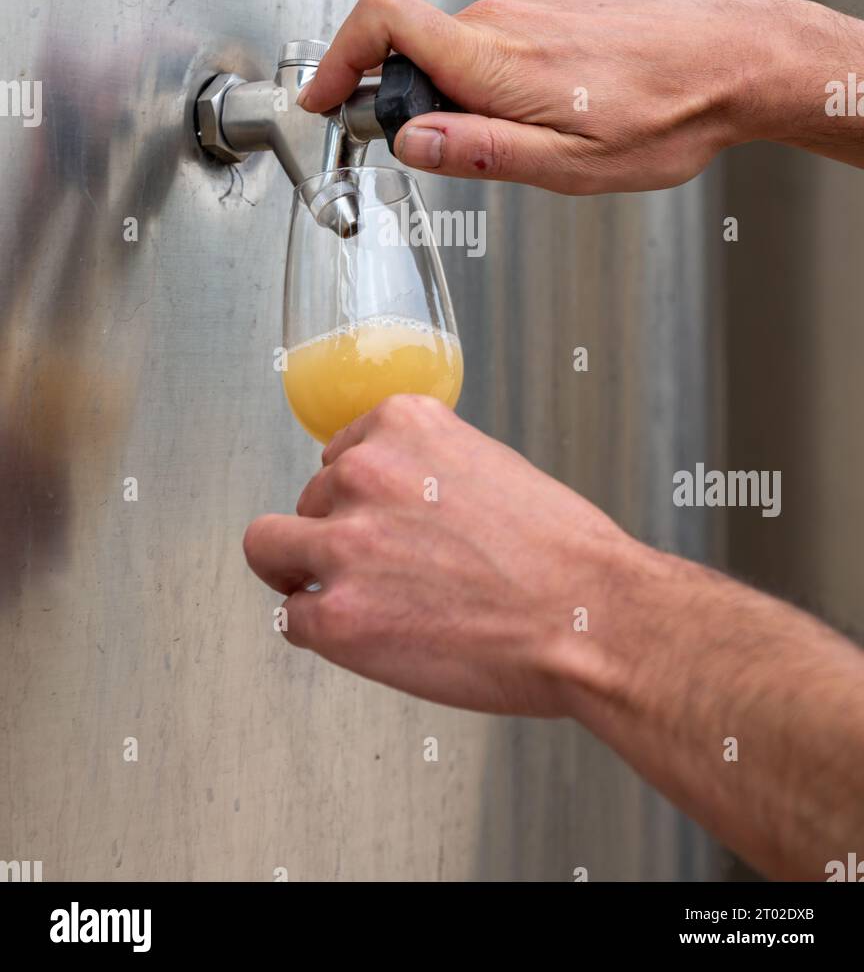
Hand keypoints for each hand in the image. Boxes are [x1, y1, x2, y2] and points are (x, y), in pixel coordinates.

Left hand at [243, 394, 638, 715]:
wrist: (589, 617)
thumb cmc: (559, 553)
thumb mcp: (488, 463)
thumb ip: (425, 467)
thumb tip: (392, 495)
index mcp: (402, 424)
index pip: (339, 453)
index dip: (361, 496)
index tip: (386, 522)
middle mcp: (364, 471)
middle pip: (308, 500)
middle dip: (339, 534)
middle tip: (389, 573)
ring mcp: (345, 543)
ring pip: (271, 549)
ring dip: (309, 575)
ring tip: (363, 601)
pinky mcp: (338, 614)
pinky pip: (290, 618)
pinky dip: (320, 632)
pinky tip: (369, 637)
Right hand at [299, 0, 861, 191]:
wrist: (736, 62)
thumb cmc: (667, 116)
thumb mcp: (568, 165)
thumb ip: (478, 150)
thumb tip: (408, 141)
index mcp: (496, 59)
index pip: (382, 20)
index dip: (335, 56)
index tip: (321, 97)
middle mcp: (504, 18)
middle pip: (409, 48)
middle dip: (402, 102)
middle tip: (438, 153)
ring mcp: (528, 8)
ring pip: (453, 50)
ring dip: (453, 96)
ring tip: (515, 141)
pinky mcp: (550, 10)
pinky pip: (491, 42)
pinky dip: (487, 80)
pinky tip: (544, 114)